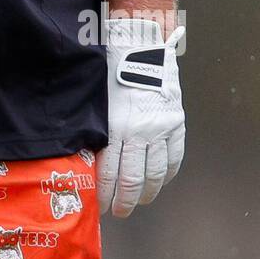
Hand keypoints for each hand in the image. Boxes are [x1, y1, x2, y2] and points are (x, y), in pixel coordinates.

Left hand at [97, 17, 185, 218]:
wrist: (140, 46)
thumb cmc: (109, 68)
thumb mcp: (95, 100)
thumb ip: (93, 129)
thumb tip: (83, 157)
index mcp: (114, 127)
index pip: (107, 173)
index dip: (103, 195)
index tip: (99, 206)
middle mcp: (139, 133)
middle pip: (133, 180)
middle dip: (124, 201)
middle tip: (119, 212)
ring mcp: (161, 130)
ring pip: (156, 174)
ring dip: (148, 193)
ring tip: (140, 201)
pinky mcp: (176, 124)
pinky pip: (175, 157)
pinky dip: (168, 174)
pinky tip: (160, 182)